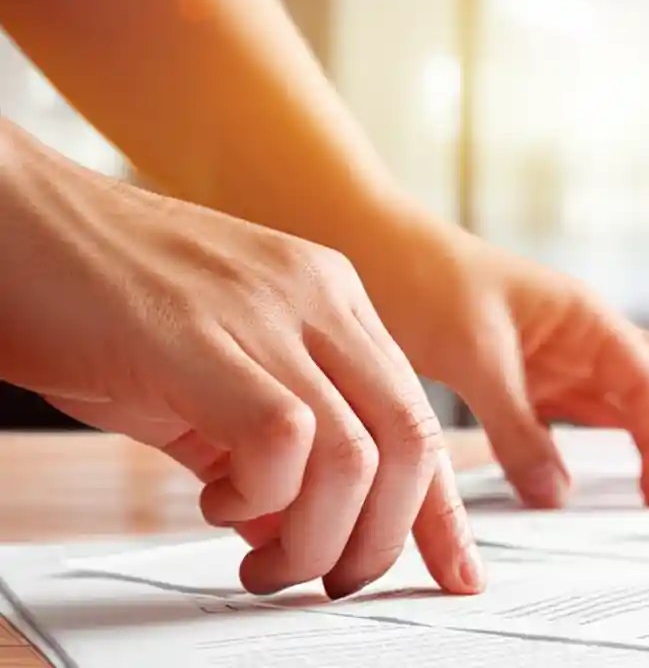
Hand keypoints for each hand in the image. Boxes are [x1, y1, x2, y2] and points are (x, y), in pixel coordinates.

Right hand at [0, 122, 482, 598]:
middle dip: (386, 538)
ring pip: (359, 453)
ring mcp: (265, 309)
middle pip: (414, 439)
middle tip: (328, 578)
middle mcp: (318, 296)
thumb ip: (261, 439)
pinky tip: (217, 501)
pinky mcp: (200, 334)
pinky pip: (283, 438)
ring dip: (319, 537)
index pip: (419, 416)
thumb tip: (292, 524)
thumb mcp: (207, 368)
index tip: (456, 570)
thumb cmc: (94, 292)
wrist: (5, 216)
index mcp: (332, 300)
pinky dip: (261, 497)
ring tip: (264, 559)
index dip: (443, 510)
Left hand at [350, 200, 648, 508]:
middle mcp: (594, 336)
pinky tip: (647, 476)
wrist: (379, 250)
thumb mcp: (472, 354)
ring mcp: (575, 357)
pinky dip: (637, 443)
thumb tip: (558, 497)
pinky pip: (606, 414)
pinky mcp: (548, 379)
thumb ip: (517, 425)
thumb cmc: (425, 283)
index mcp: (589, 318)